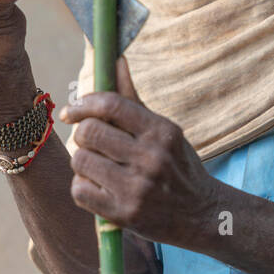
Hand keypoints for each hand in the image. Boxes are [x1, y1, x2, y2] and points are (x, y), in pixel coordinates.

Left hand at [59, 57, 218, 244]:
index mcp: (162, 131)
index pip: (111, 103)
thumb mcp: (164, 131)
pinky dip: (83, 187)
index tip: (72, 110)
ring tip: (98, 167)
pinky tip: (99, 187)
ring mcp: (137, 188)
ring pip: (80, 160)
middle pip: (89, 132)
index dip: (84, 103)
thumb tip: (116, 59)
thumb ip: (133, 98)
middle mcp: (151, 158)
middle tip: (91, 143)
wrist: (201, 215)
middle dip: (83, 135)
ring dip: (83, 162)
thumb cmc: (177, 166)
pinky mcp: (124, 214)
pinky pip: (79, 190)